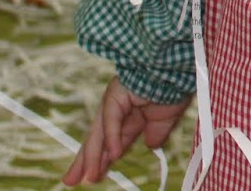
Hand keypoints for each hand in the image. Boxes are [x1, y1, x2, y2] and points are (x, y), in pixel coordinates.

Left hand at [63, 78, 189, 185]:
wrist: (177, 70)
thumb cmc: (174, 90)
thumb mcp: (164, 121)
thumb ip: (156, 135)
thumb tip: (151, 146)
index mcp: (130, 117)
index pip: (111, 142)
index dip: (103, 160)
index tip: (94, 177)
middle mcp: (117, 111)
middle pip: (97, 139)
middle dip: (87, 160)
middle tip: (73, 180)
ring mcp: (114, 102)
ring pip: (100, 132)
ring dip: (95, 155)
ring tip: (89, 176)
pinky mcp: (115, 95)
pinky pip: (112, 120)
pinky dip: (112, 137)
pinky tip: (114, 154)